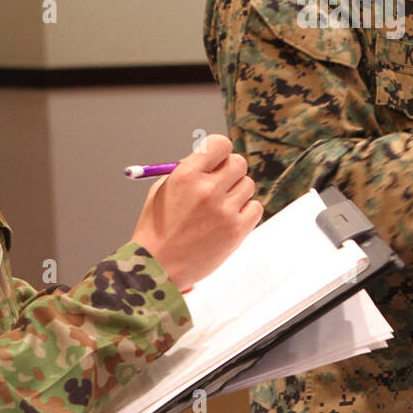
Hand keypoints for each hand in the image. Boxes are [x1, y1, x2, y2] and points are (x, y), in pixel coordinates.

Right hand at [132, 134, 261, 291]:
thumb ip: (188, 170)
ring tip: (218, 209)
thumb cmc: (158, 227)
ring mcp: (224, 211)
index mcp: (186, 175)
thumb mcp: (163, 190)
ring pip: (248, 185)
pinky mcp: (236, 231)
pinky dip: (245, 212)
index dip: (220, 151)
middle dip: (230, 171)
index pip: (220, 144)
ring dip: (236, 193)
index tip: (217, 160)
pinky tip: (227, 221)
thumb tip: (213, 157)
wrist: (157, 268)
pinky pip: (255, 207)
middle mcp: (207, 189)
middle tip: (221, 184)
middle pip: (239, 162)